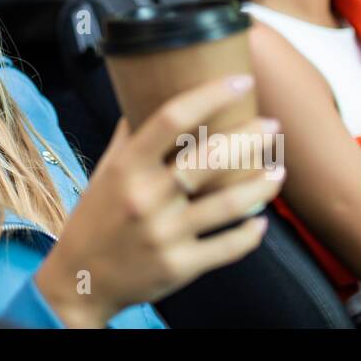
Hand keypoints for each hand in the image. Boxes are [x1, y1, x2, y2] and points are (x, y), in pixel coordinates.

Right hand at [34, 73, 283, 327]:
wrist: (81, 278)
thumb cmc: (95, 218)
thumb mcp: (104, 172)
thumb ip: (128, 137)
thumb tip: (144, 96)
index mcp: (126, 167)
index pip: (172, 119)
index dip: (210, 95)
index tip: (240, 81)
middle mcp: (146, 197)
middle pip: (208, 159)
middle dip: (249, 138)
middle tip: (272, 125)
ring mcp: (164, 234)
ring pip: (227, 205)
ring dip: (261, 186)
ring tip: (278, 172)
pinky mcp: (179, 265)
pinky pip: (227, 246)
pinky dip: (250, 233)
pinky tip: (261, 220)